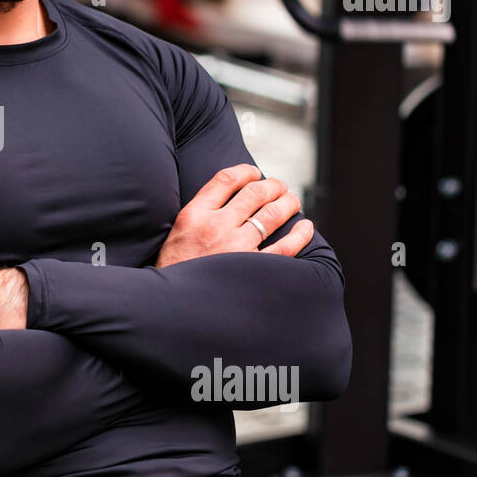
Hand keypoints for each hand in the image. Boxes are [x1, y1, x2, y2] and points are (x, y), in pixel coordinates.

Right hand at [155, 164, 313, 267]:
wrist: (171, 304)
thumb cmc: (175, 269)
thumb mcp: (177, 233)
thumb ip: (199, 214)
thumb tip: (227, 198)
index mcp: (194, 215)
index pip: (226, 180)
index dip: (245, 172)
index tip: (254, 173)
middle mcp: (216, 227)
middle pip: (254, 193)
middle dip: (272, 185)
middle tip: (280, 187)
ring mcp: (236, 248)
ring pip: (272, 215)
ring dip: (288, 203)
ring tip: (293, 200)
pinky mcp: (253, 268)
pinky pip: (285, 247)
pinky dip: (300, 235)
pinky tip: (305, 227)